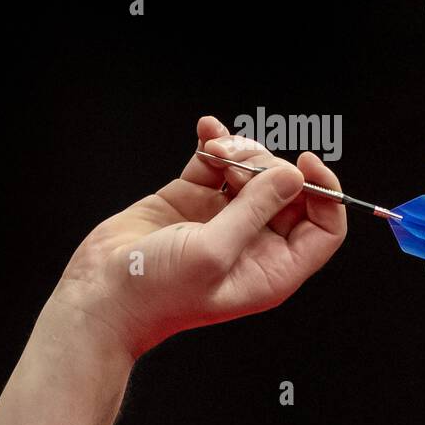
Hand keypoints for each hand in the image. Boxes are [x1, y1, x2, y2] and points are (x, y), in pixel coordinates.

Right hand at [57, 115, 347, 358]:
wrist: (101, 295)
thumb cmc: (157, 292)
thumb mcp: (213, 252)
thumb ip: (255, 210)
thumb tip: (293, 176)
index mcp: (272, 268)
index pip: (323, 228)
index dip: (323, 194)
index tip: (304, 164)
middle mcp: (253, 243)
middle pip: (288, 191)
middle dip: (269, 167)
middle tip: (237, 165)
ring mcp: (223, 218)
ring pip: (254, 171)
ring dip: (240, 151)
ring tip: (214, 152)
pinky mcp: (192, 199)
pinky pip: (215, 162)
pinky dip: (215, 142)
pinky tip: (207, 129)